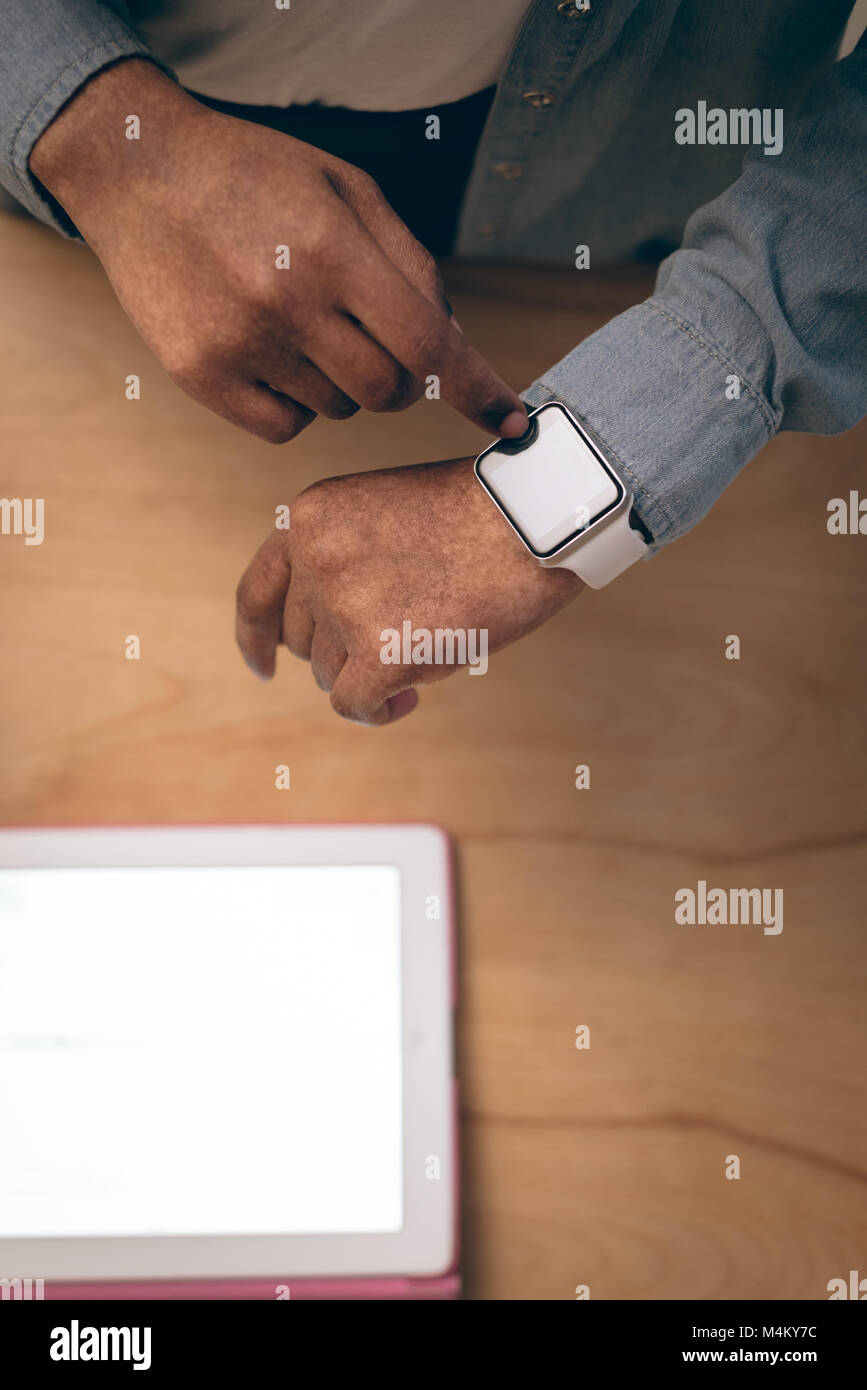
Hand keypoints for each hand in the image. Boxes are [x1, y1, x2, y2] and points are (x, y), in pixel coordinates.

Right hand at [30, 60, 527, 443]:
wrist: (138, 172)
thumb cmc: (257, 176)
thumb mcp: (345, 187)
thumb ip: (409, 262)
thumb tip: (454, 341)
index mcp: (332, 246)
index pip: (429, 343)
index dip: (477, 388)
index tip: (512, 423)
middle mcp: (286, 300)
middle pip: (388, 391)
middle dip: (399, 376)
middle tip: (369, 335)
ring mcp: (240, 344)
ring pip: (338, 409)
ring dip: (341, 381)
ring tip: (300, 322)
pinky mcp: (201, 375)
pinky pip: (286, 427)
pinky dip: (296, 404)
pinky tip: (272, 354)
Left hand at [235, 458, 581, 724]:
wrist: (534, 517)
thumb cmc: (480, 514)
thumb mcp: (386, 514)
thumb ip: (346, 561)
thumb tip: (330, 645)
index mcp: (309, 518)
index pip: (257, 591)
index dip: (255, 637)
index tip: (263, 665)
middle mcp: (315, 560)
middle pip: (304, 642)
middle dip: (342, 653)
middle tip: (402, 639)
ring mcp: (344, 605)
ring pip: (330, 675)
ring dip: (372, 674)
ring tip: (430, 641)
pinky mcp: (380, 650)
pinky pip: (355, 705)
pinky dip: (378, 711)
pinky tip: (410, 698)